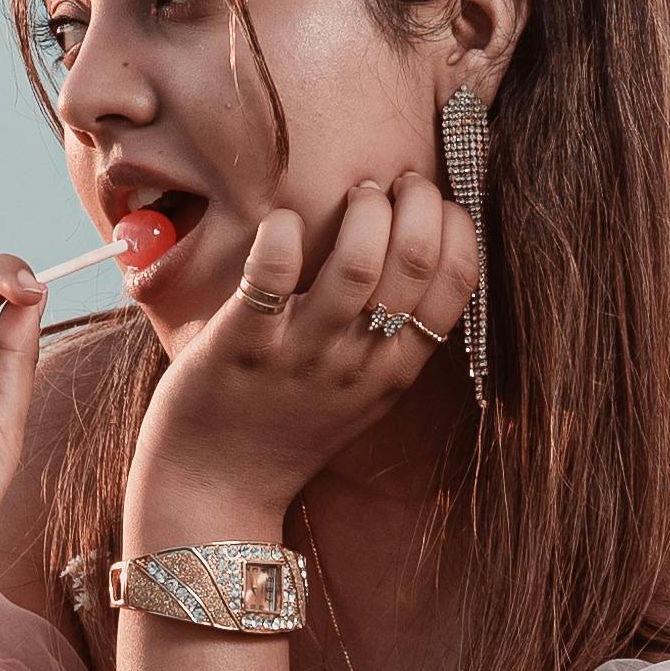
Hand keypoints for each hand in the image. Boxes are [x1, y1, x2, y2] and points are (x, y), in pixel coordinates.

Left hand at [124, 174, 478, 538]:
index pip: (455, 286)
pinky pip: (269, 278)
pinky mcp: (239, 346)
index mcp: (394, 370)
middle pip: (412, 264)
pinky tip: (283, 221)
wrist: (214, 489)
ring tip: (356, 192)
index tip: (436, 199)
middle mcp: (355, 363)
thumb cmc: (288, 428)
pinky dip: (281, 236)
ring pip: (352, 266)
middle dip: (416, 203)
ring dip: (362, 212)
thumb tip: (420, 250)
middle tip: (397, 181)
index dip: (455, 227)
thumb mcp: (363, 393)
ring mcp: (298, 355)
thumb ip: (394, 336)